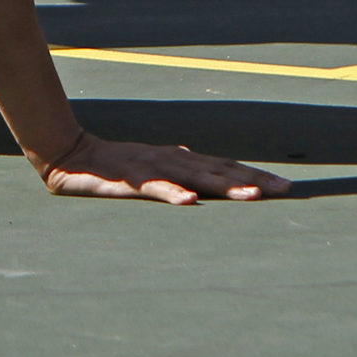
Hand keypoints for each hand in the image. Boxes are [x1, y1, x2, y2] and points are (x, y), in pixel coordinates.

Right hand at [40, 130, 292, 204]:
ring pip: (194, 178)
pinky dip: (172, 193)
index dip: (255, 175)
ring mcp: (153, 168)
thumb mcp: (153, 165)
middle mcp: (173, 160)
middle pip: (219, 171)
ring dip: (224, 186)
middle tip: (285, 190)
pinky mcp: (129, 179)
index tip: (286, 186)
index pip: (225, 167)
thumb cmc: (114, 164)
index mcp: (180, 160)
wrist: (70, 155)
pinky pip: (154, 188)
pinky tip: (189, 202)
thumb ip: (177, 165)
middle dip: (253, 181)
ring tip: (251, 196)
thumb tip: (199, 161)